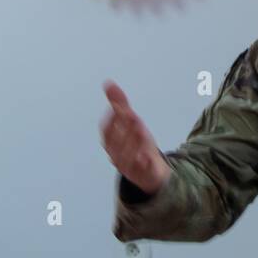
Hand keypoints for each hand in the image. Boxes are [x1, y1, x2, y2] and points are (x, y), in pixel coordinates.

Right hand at [99, 80, 170, 194]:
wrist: (151, 172)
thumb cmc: (137, 144)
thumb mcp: (130, 122)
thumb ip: (119, 104)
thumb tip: (108, 83)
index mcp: (112, 144)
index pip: (107, 133)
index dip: (110, 121)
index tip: (118, 109)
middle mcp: (117, 156)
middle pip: (117, 144)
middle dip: (124, 129)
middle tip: (132, 116)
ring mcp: (130, 166)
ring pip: (127, 157)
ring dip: (133, 143)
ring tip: (140, 130)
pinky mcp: (144, 174)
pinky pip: (142, 170)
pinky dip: (143, 163)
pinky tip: (147, 156)